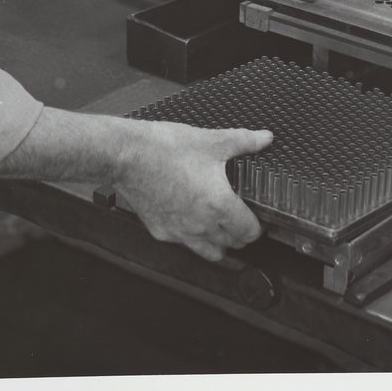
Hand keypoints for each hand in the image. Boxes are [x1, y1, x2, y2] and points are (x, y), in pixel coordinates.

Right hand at [113, 120, 272, 262]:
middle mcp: (201, 225)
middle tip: (240, 218)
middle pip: (231, 245)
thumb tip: (264, 138)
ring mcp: (179, 232)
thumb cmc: (165, 148)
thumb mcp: (211, 140)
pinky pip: (182, 243)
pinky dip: (191, 236)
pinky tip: (189, 217)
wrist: (127, 155)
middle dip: (240, 234)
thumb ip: (244, 141)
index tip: (257, 219)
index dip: (258, 227)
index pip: (249, 232)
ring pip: (208, 252)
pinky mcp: (160, 231)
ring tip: (218, 225)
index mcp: (218, 205)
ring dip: (218, 243)